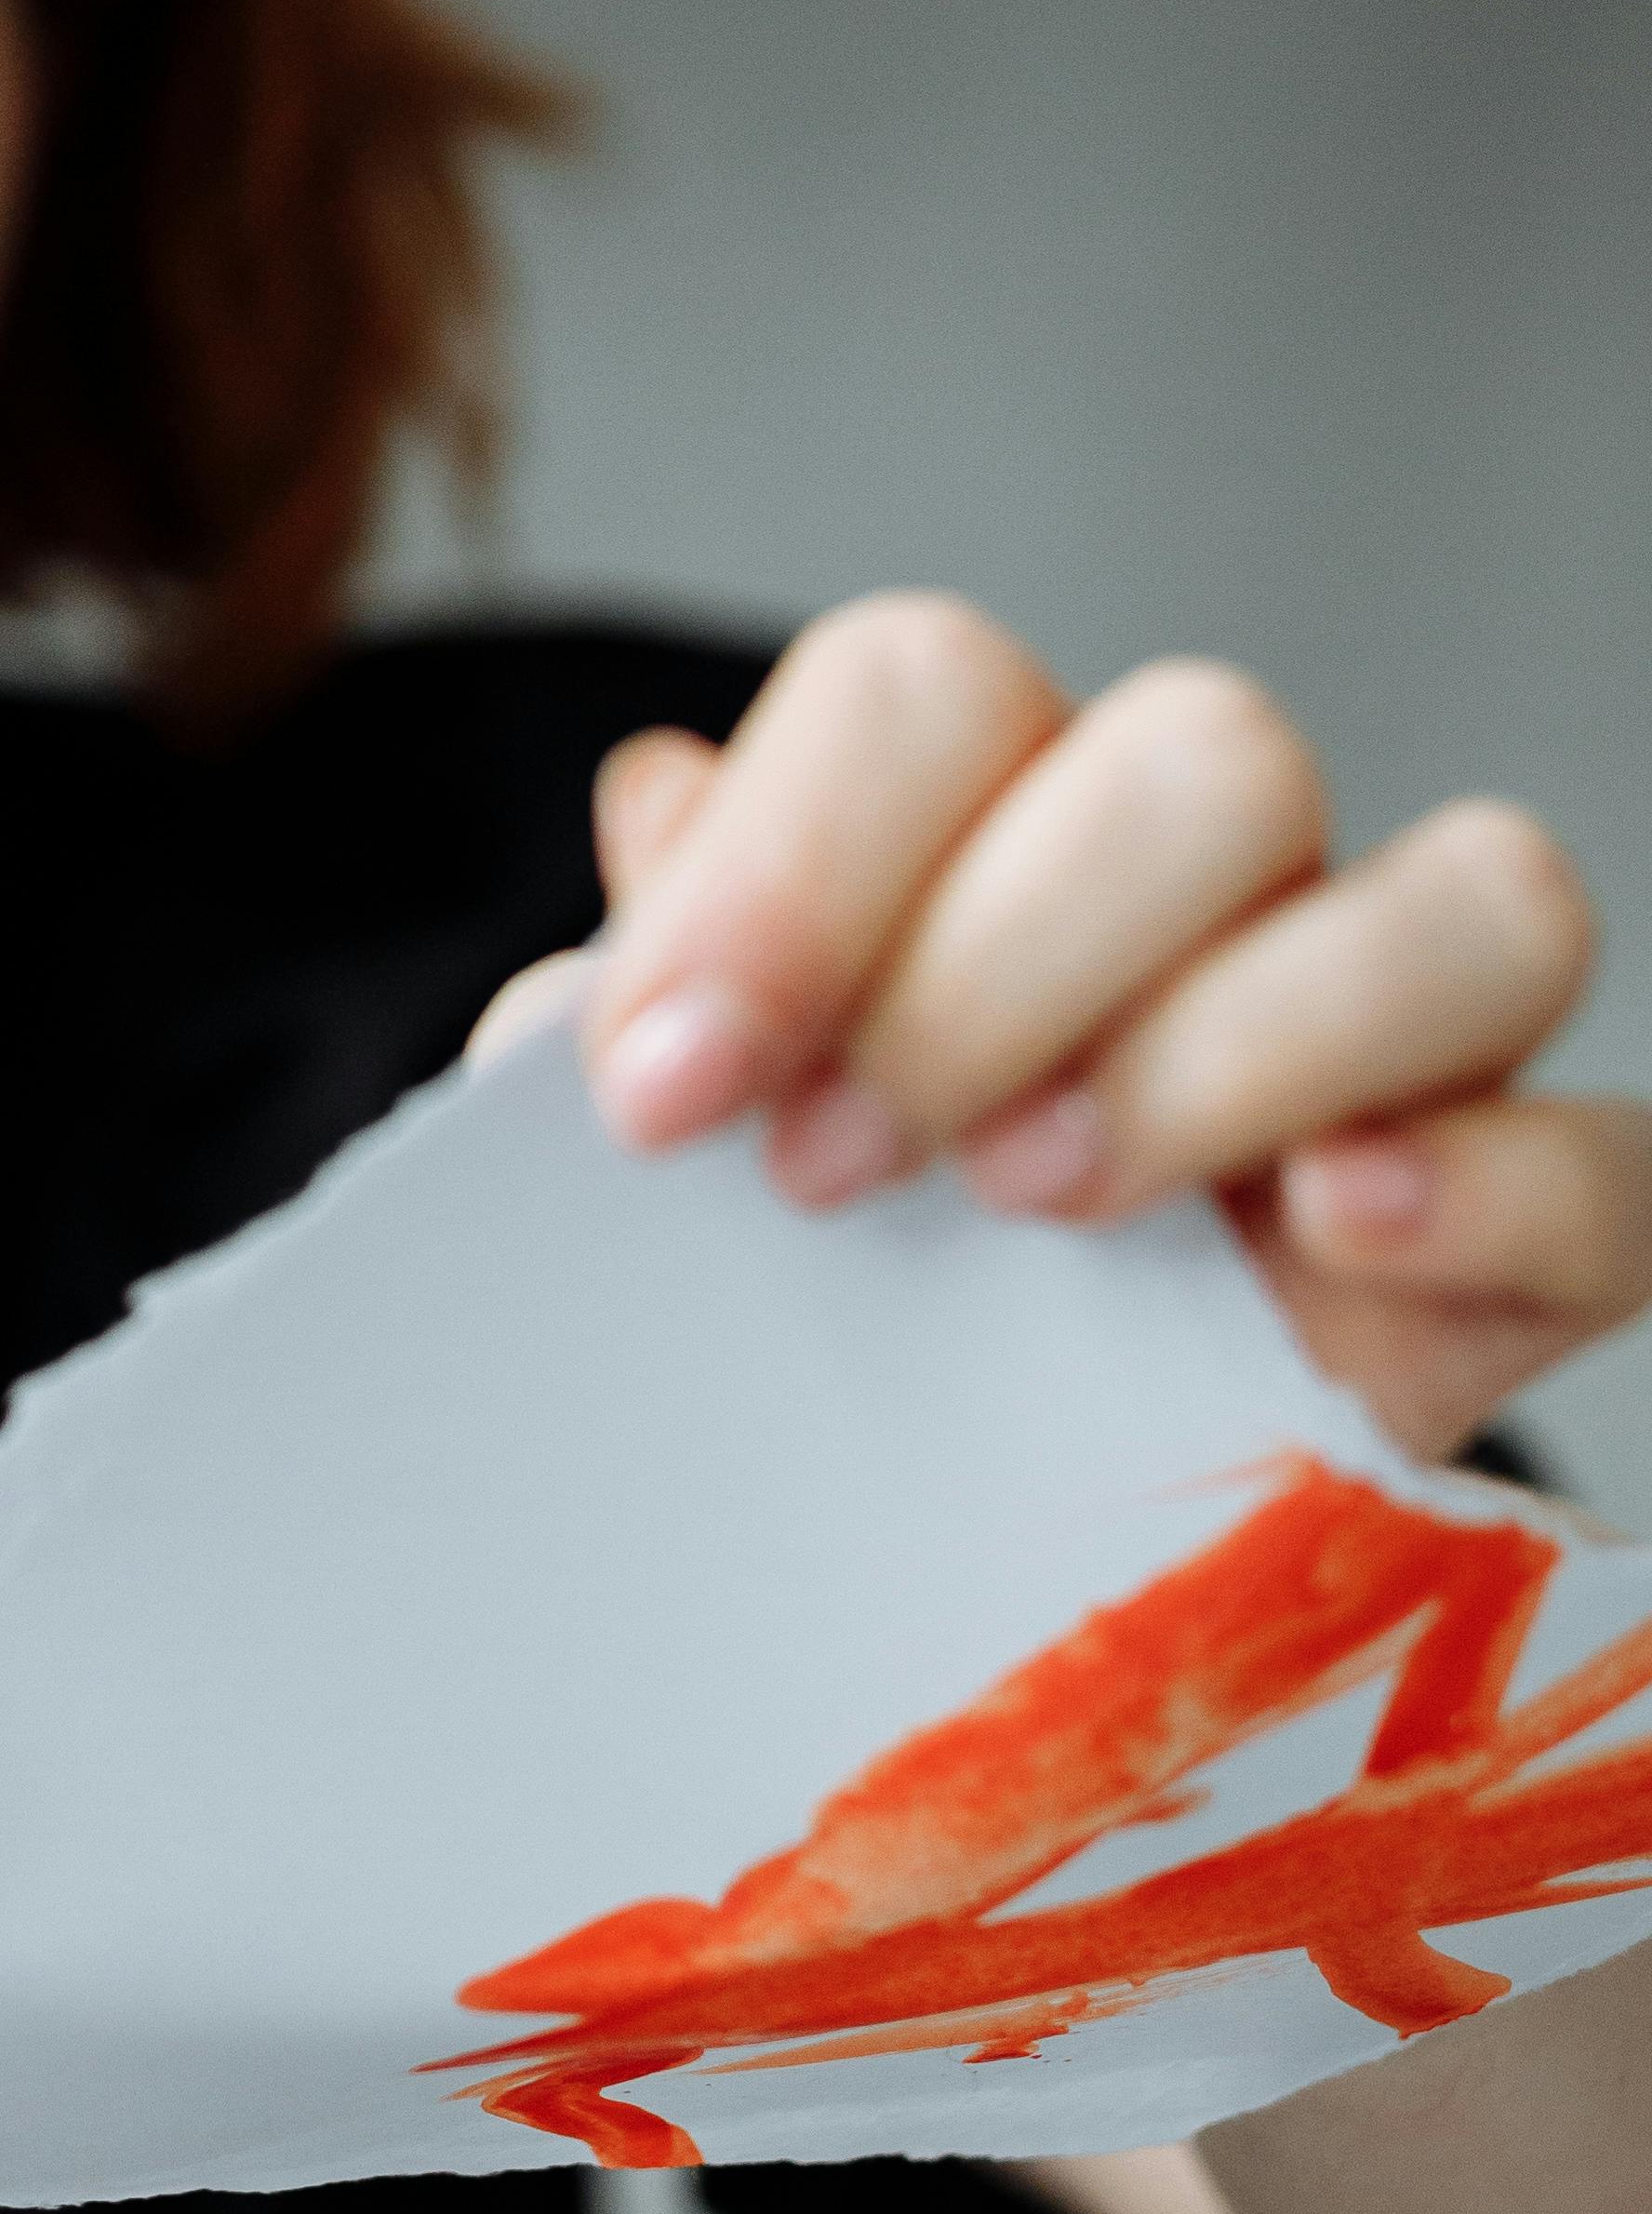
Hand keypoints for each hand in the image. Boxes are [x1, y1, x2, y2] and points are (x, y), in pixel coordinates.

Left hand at [543, 594, 1651, 1463]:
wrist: (919, 1521)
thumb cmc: (804, 1287)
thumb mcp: (689, 1157)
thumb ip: (657, 1001)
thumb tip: (658, 810)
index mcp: (990, 814)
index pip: (931, 692)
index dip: (791, 865)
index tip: (663, 1090)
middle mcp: (1217, 890)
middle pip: (1210, 758)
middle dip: (999, 959)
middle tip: (831, 1171)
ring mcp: (1404, 1048)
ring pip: (1472, 897)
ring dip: (1246, 1039)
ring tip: (1041, 1209)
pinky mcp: (1531, 1241)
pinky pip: (1613, 1157)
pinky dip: (1493, 1179)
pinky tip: (1331, 1229)